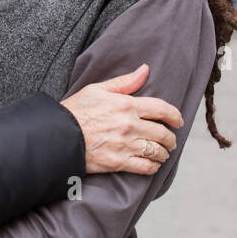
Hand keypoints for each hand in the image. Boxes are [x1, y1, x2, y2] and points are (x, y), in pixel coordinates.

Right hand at [61, 64, 182, 175]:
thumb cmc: (75, 110)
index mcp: (127, 105)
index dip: (175, 115)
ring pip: (156, 151)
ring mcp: (125, 145)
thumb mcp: (98, 89)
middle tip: (171, 141)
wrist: (58, 136)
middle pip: (162, 133)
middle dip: (171, 138)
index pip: (161, 109)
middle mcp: (130, 125)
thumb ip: (125, 82)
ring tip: (163, 154)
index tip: (179, 121)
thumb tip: (145, 70)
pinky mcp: (118, 162)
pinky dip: (152, 167)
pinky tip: (152, 165)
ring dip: (163, 153)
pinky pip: (144, 167)